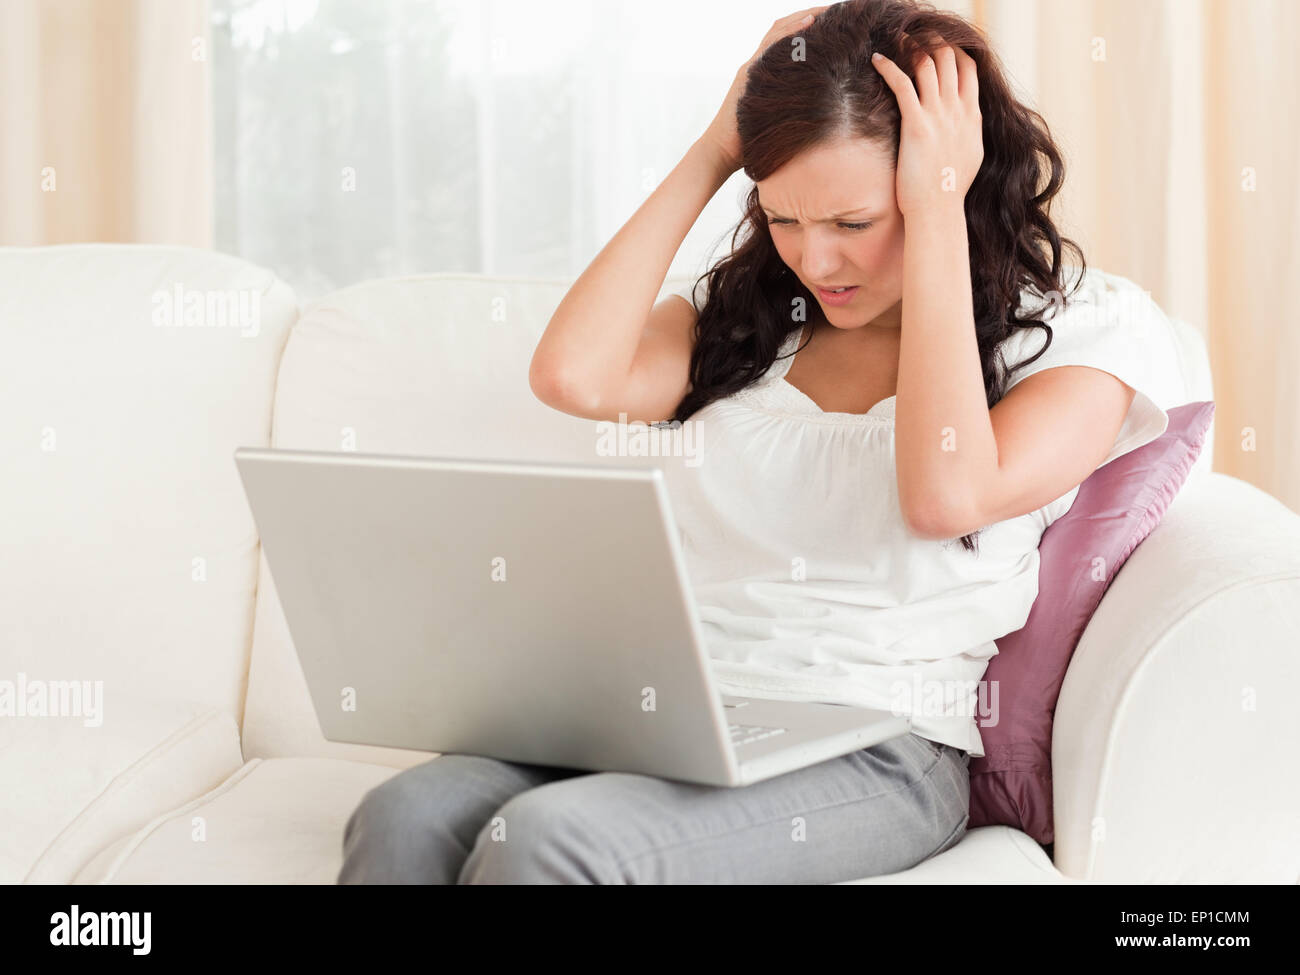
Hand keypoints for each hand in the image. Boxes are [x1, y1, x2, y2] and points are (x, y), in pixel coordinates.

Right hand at [701, 5, 830, 174]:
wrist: (721, 151)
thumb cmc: (749, 142)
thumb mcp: (776, 118)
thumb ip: (790, 105)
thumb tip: (822, 107)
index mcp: (763, 72)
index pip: (786, 40)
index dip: (807, 27)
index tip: (832, 22)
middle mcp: (756, 65)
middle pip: (783, 29)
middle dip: (809, 16)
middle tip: (836, 9)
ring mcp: (752, 68)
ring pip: (778, 32)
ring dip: (803, 18)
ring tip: (826, 11)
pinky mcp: (749, 75)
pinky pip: (771, 47)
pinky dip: (791, 33)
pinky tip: (809, 25)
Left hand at [870, 33, 983, 218]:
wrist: (938, 210)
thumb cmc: (948, 191)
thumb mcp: (970, 156)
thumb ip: (968, 134)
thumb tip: (966, 126)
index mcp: (972, 116)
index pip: (969, 69)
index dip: (955, 50)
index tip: (940, 43)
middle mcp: (958, 110)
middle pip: (949, 59)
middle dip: (932, 40)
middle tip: (916, 33)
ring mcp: (938, 116)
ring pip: (928, 65)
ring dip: (911, 47)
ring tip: (897, 38)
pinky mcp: (917, 124)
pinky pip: (902, 84)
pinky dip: (889, 67)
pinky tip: (877, 60)